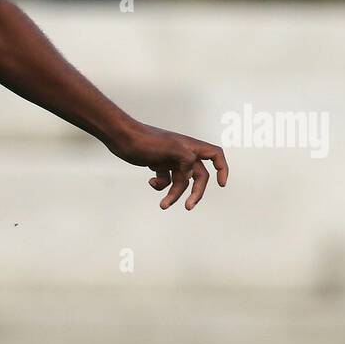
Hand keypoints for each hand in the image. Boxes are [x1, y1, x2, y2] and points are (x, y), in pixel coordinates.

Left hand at [107, 121, 228, 209]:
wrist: (122, 137)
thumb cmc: (146, 140)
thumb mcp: (170, 149)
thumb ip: (186, 159)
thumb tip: (191, 174)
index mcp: (190, 146)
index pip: (215, 155)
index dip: (222, 169)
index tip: (221, 185)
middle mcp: (184, 153)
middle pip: (199, 176)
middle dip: (195, 192)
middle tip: (188, 206)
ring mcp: (171, 159)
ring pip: (180, 181)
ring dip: (173, 194)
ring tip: (163, 205)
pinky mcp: (158, 164)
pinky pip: (166, 180)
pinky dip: (161, 185)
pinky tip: (151, 182)